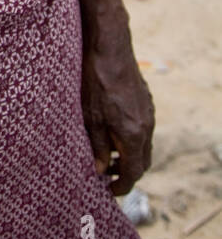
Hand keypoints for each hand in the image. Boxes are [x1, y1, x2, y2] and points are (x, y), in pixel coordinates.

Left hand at [81, 5, 154, 195]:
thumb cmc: (95, 81)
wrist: (109, 48)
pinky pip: (142, 128)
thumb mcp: (89, 118)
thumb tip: (100, 169)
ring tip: (104, 154)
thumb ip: (96, 146)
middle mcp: (146, 126)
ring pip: (143, 144)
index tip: (108, 191)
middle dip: (126, 172)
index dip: (121, 186)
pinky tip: (110, 130)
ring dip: (128, 154)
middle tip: (105, 175)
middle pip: (142, 161)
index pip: (133, 172)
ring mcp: (148, 112)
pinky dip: (130, 137)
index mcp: (133, 135)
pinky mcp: (145, 101)